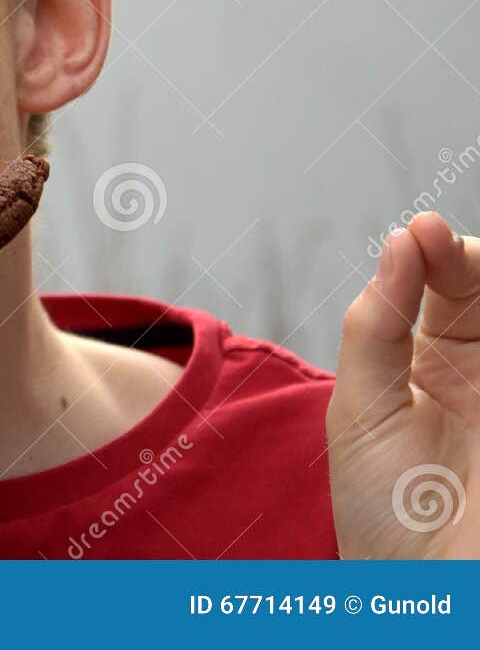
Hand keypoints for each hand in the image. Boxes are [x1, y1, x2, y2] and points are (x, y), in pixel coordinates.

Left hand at [327, 211, 479, 556]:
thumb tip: (403, 240)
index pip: (449, 281)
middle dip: (474, 259)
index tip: (423, 234)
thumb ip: (379, 324)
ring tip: (465, 264)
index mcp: (435, 362)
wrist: (423, 596)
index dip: (440, 251)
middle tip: (447, 250)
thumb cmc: (384, 514)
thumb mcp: (362, 409)